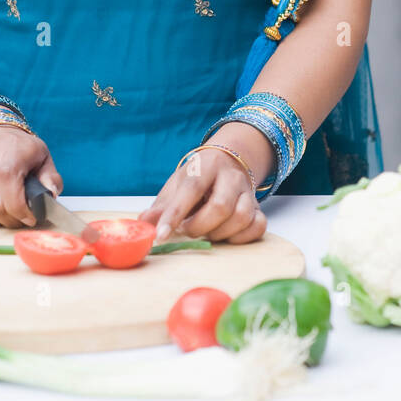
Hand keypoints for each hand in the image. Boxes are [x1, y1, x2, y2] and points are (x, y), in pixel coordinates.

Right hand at [0, 125, 62, 228]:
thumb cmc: (17, 144)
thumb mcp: (41, 154)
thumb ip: (50, 177)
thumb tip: (51, 194)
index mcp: (9, 160)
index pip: (13, 201)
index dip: (23, 214)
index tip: (31, 218)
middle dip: (12, 219)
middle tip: (22, 217)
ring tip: (10, 211)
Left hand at [139, 147, 267, 245]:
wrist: (228, 163)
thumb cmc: (197, 179)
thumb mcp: (177, 185)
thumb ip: (161, 206)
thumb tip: (142, 224)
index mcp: (206, 165)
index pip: (191, 189)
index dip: (174, 215)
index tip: (160, 236)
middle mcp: (231, 176)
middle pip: (220, 206)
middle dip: (199, 226)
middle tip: (187, 230)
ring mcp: (248, 192)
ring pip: (241, 217)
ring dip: (219, 233)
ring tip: (206, 231)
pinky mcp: (259, 207)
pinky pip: (258, 226)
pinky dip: (241, 237)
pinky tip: (226, 235)